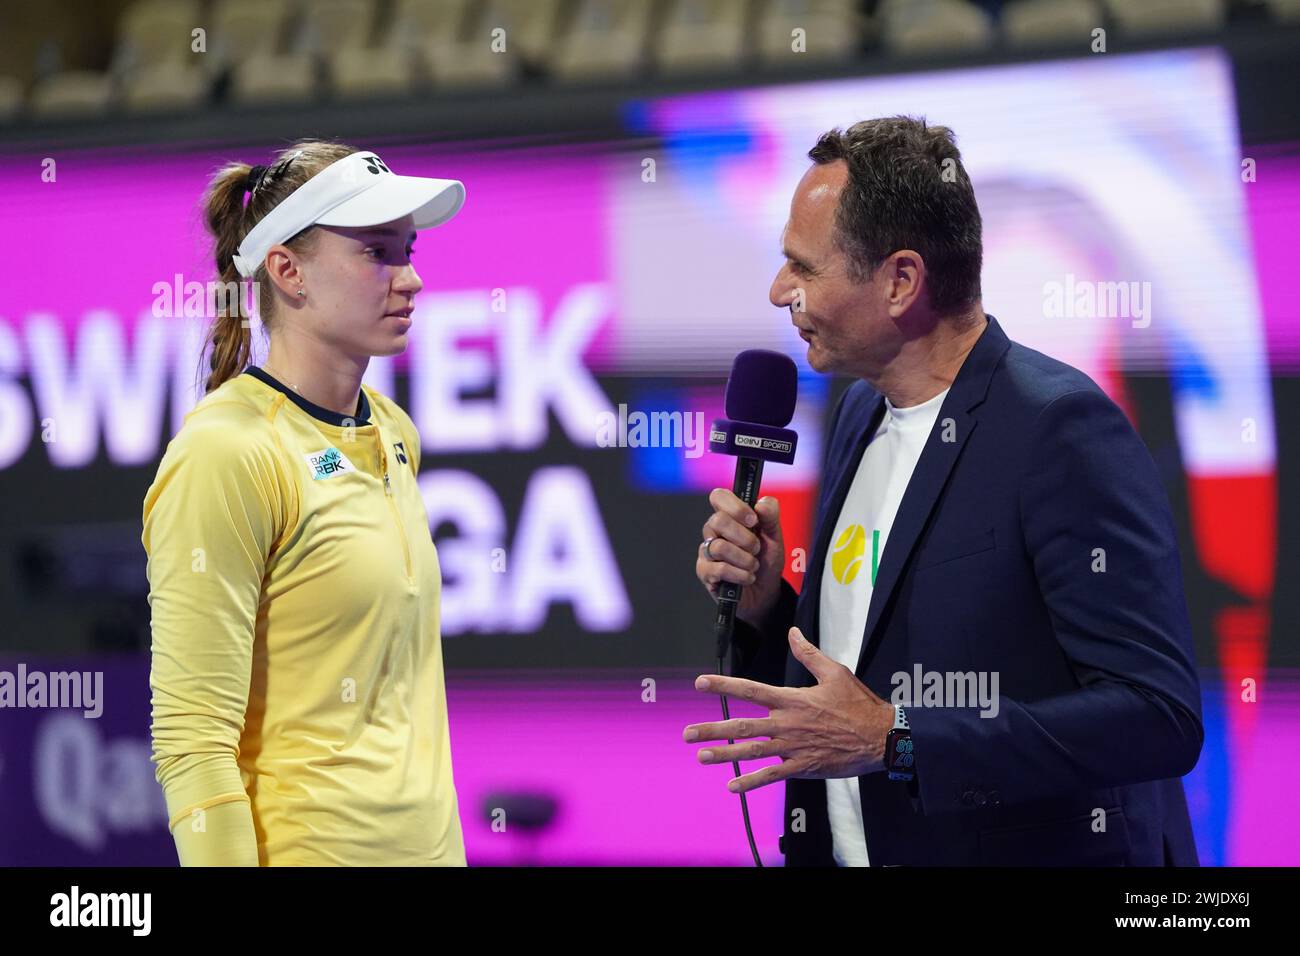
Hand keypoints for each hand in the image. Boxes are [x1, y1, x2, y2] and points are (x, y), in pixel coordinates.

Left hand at [684, 627, 895, 793]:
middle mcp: (787, 723)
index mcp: (792, 699)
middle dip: (712, 729)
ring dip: (724, 754)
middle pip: (742, 725)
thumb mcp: (834, 672)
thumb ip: (809, 653)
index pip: (750, 689)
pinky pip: (772, 775)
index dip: (723, 685)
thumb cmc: (858, 704)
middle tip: (687, 733)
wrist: (880, 736)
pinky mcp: (802, 766)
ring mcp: (793, 747)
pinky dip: (751, 781)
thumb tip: (793, 632)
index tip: (699, 683)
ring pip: (751, 751)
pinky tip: (732, 786)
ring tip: (701, 757)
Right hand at [695, 489, 784, 625]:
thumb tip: (761, 504)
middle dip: (745, 538)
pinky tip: (747, 578)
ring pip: (719, 547)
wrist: (765, 592)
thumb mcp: (774, 537)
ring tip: (753, 566)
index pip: (719, 497)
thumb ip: (771, 516)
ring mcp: (706, 551)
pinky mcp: (704, 572)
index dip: (735, 507)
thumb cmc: (766, 561)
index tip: (753, 520)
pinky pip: (719, 569)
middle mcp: (714, 531)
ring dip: (744, 560)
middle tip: (756, 549)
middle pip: (718, 521)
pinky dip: (740, 575)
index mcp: (730, 516)